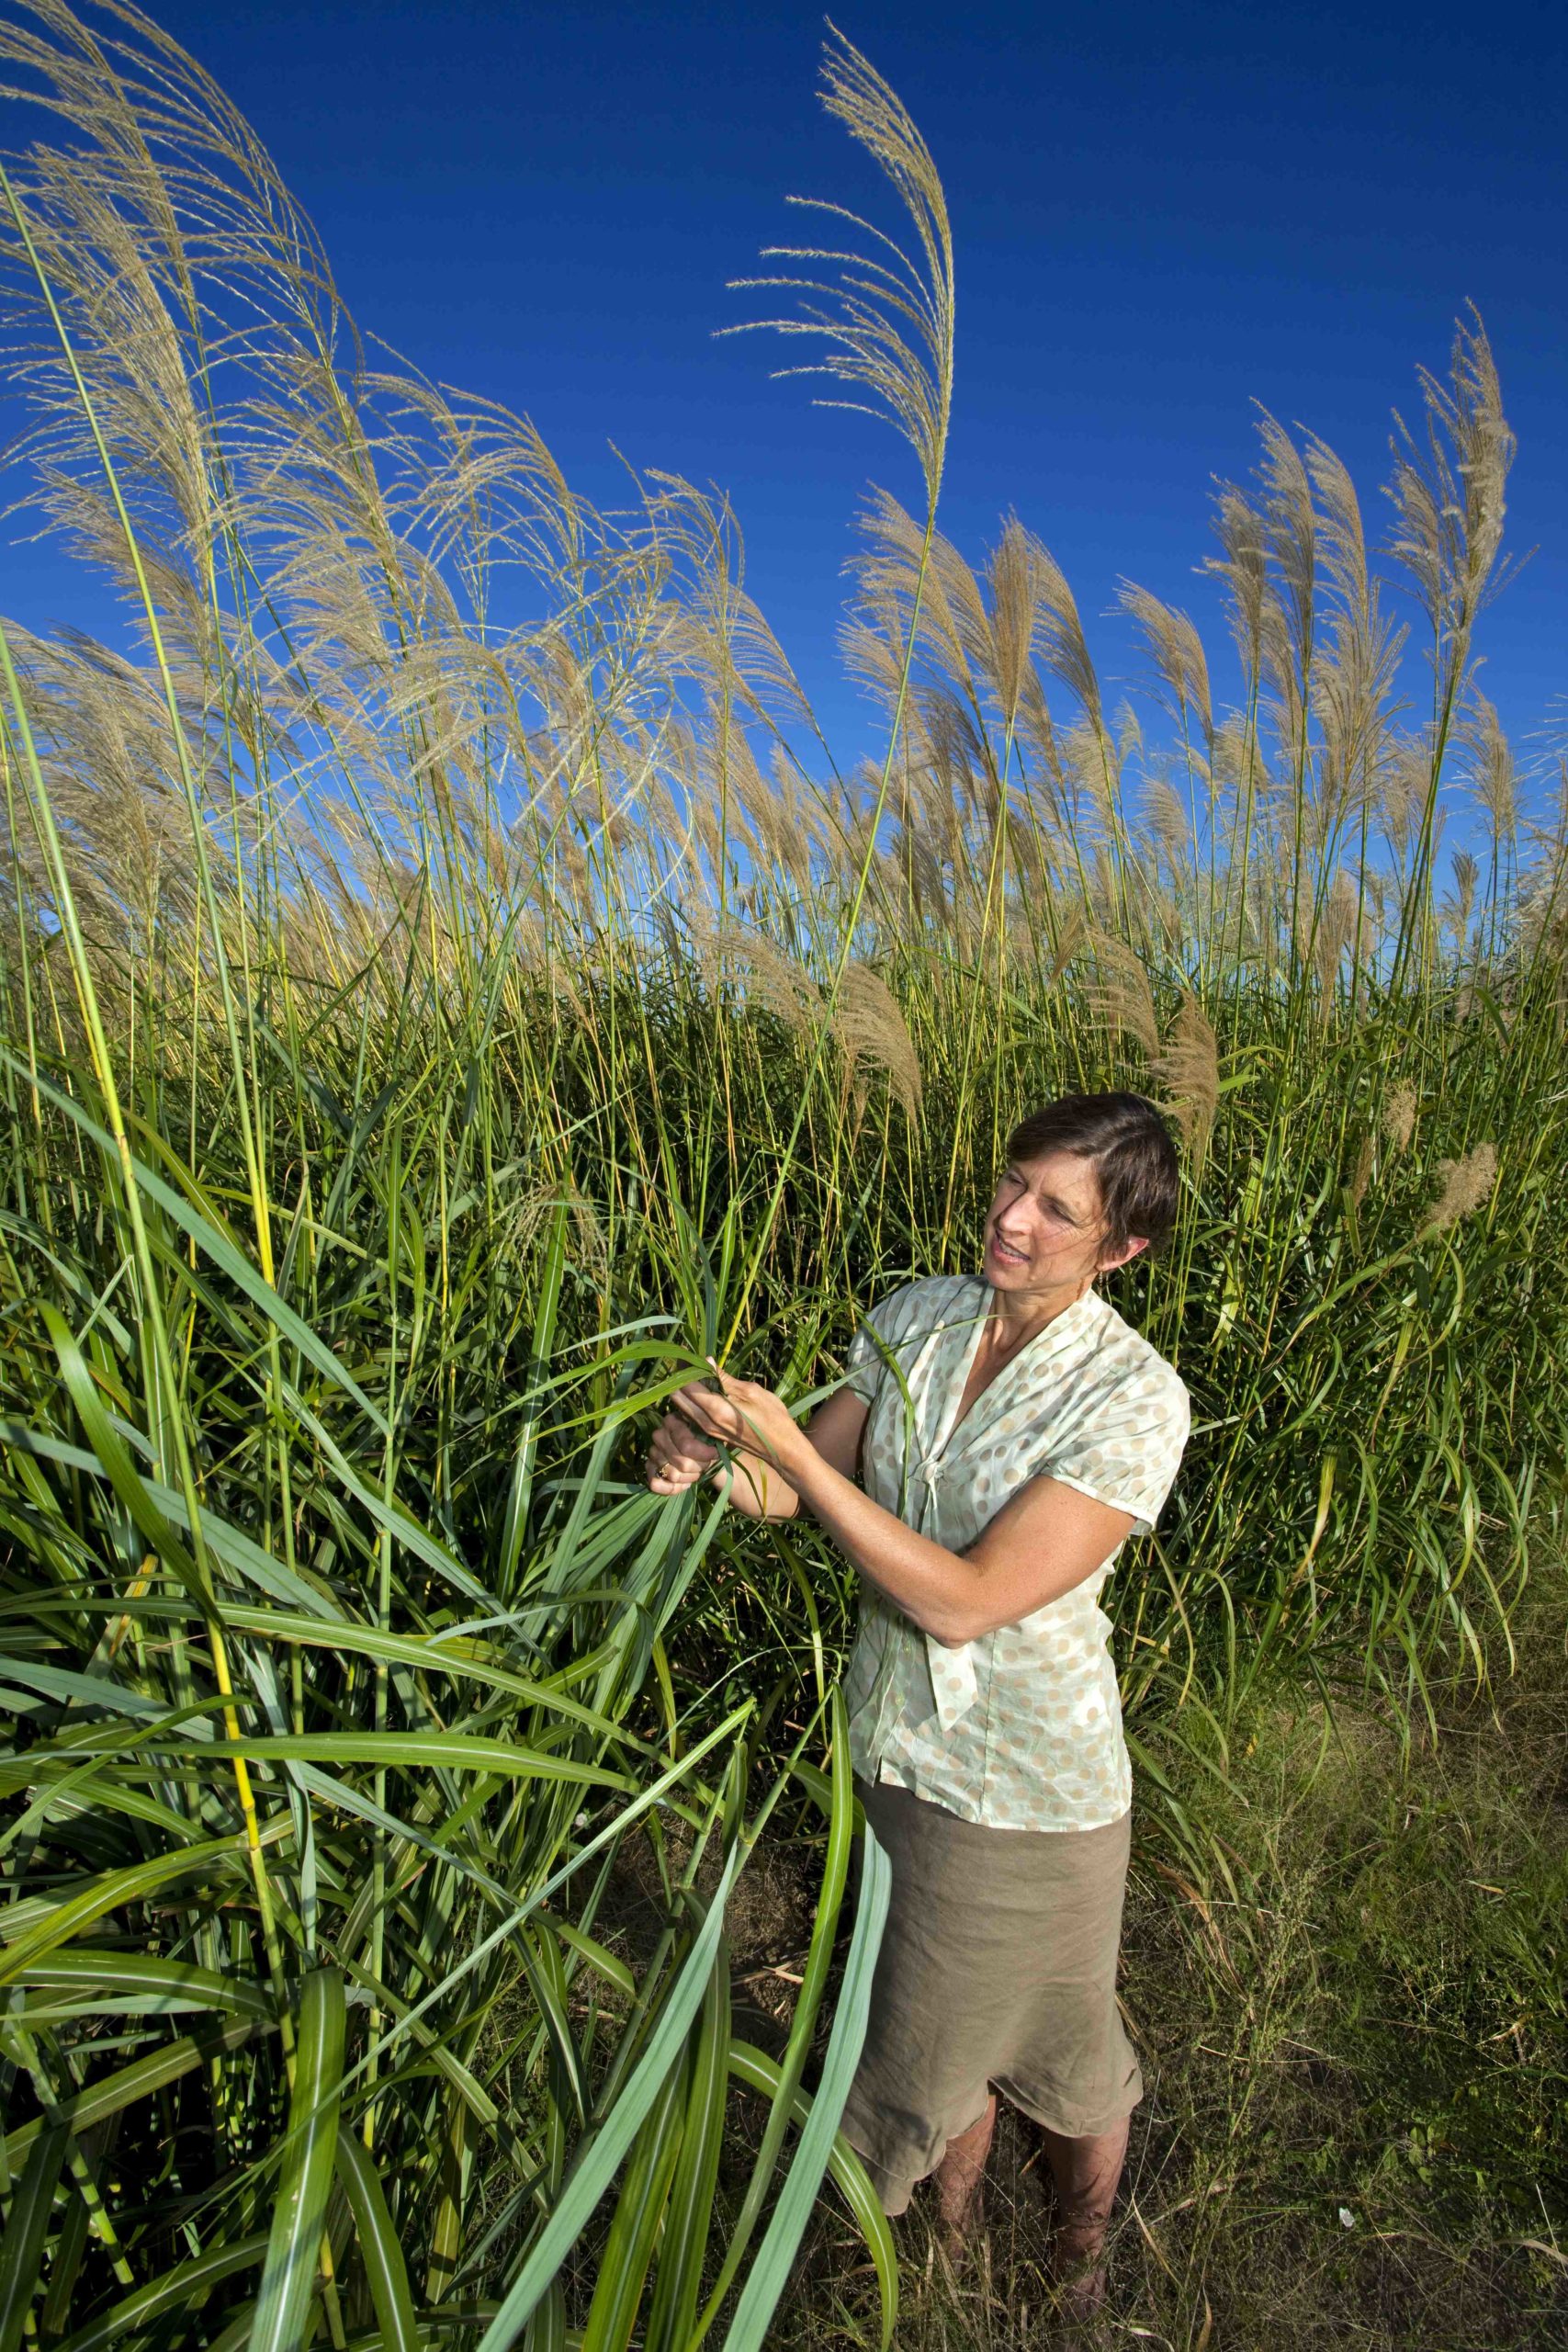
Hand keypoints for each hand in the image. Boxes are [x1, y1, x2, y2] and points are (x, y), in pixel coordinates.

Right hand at [644, 1409, 720, 1495]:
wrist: (705, 1456)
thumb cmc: (711, 1442)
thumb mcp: (716, 1433)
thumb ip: (715, 1433)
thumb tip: (714, 1445)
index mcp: (673, 1421)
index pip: (687, 1446)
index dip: (704, 1455)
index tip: (715, 1454)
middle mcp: (659, 1434)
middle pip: (681, 1463)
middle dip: (699, 1467)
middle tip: (706, 1464)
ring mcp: (652, 1452)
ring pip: (672, 1475)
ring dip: (689, 1478)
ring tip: (697, 1472)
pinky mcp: (649, 1467)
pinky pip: (655, 1484)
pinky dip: (673, 1488)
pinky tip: (685, 1483)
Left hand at [668, 1363, 804, 1476]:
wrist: (781, 1449)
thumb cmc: (772, 1417)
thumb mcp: (752, 1392)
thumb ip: (726, 1379)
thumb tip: (706, 1361)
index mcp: (715, 1409)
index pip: (686, 1385)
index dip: (684, 1368)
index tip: (687, 1355)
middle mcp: (705, 1422)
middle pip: (678, 1398)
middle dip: (680, 1379)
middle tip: (690, 1364)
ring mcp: (707, 1431)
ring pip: (683, 1408)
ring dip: (684, 1390)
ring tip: (695, 1374)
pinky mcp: (712, 1434)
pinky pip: (692, 1416)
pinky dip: (691, 1402)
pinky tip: (703, 1391)